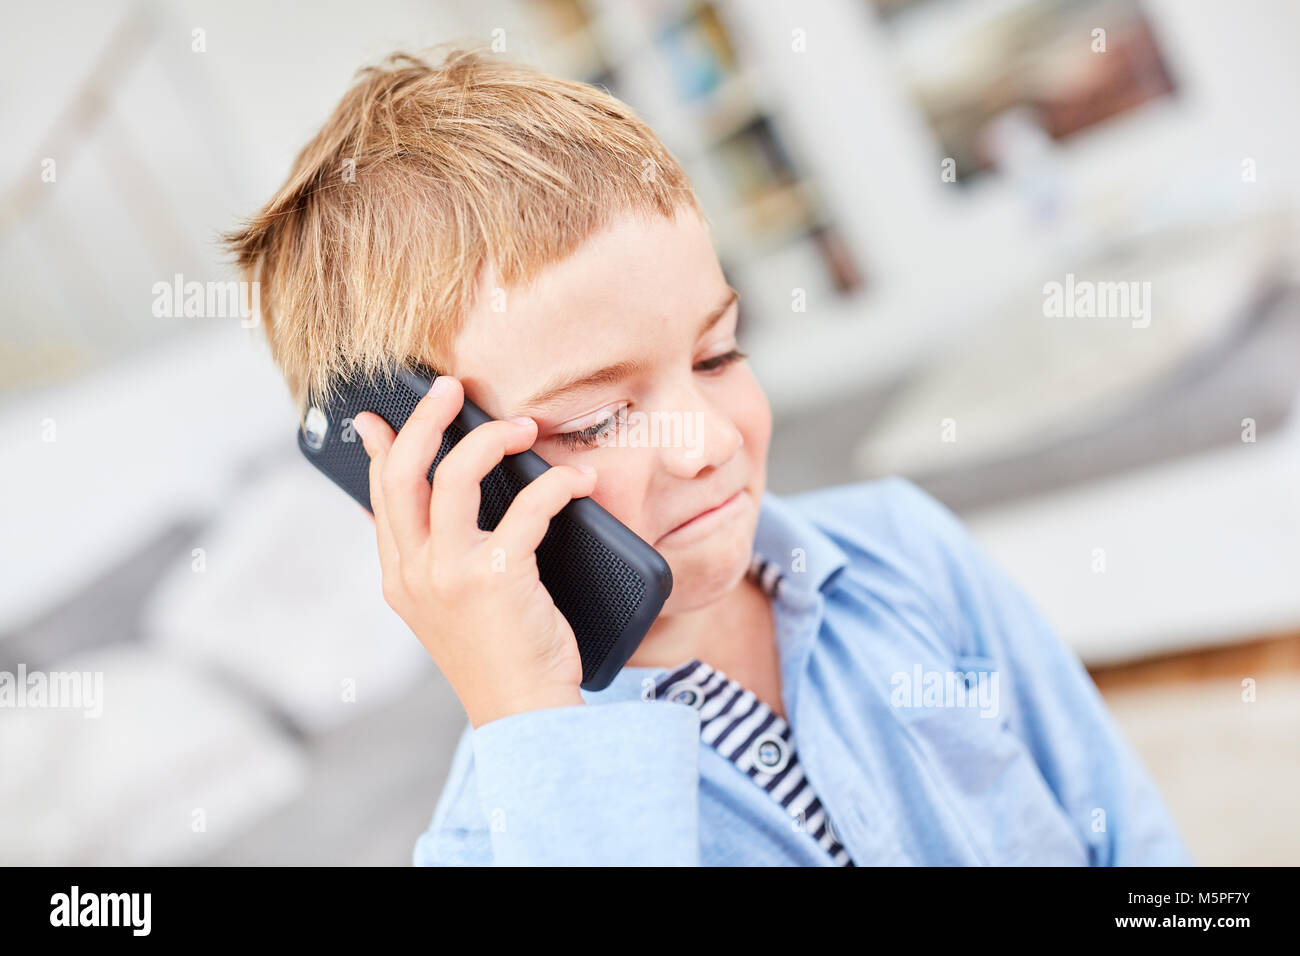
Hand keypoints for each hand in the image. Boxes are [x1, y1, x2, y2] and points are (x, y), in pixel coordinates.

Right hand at [353, 374, 597, 727]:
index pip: (381, 494)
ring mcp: (451, 575)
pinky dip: (557, 483)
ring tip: (523, 427)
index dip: (382, 446)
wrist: (525, 716)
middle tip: (451, 388)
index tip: (380, 414)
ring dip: (491, 439)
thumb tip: (445, 495)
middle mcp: (415, 572)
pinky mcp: (497, 579)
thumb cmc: (500, 656)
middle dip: (426, 420)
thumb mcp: (450, 607)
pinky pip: (528, 507)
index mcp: (400, 577)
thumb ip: (439, 556)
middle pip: (403, 472)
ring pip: (454, 476)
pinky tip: (577, 480)